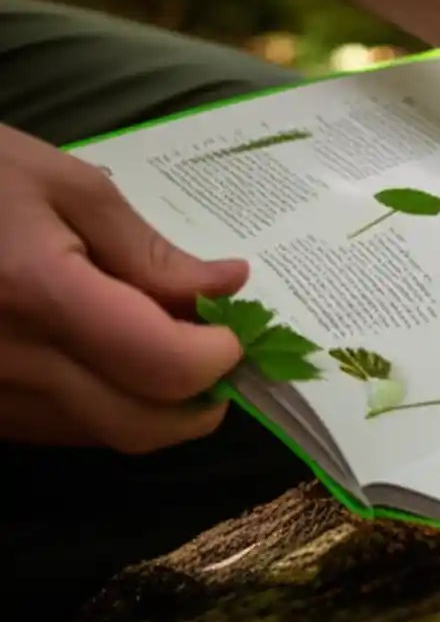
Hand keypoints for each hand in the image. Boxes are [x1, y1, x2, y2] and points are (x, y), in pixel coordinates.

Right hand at [0, 124, 247, 452]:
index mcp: (38, 292)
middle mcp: (10, 362)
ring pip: (104, 436)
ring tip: (166, 351)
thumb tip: (229, 286)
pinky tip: (110, 362)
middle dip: (200, 401)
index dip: (218, 358)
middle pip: (141, 425)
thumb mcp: (65, 186)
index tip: (234, 330)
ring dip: (155, 410)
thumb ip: (150, 251)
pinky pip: (60, 430)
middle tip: (218, 358)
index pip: (162, 366)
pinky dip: (105, 407)